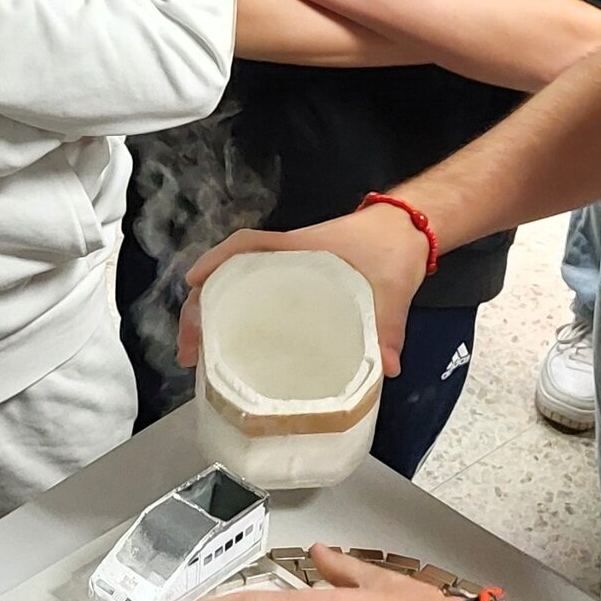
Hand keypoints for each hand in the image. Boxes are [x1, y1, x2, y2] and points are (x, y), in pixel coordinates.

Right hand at [176, 203, 426, 375]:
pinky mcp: (300, 285)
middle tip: (191, 351)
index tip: (192, 286)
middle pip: (229, 274)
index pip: (245, 246)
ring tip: (202, 358)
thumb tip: (386, 369)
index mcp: (299, 251)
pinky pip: (259, 297)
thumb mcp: (392, 289)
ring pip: (239, 288)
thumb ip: (388, 327)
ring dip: (215, 315)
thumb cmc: (391, 249)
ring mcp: (291, 271)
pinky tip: (237, 348)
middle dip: (201, 307)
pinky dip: (240, 317)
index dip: (214, 263)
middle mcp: (287, 258)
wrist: (409, 232)